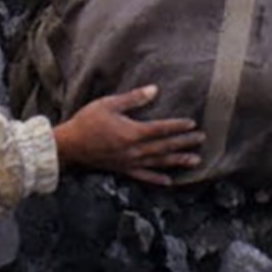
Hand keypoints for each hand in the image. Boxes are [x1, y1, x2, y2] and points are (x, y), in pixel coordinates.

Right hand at [52, 85, 201, 184]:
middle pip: (164, 146)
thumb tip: (154, 90)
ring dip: (178, 161)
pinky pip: (143, 176)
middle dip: (184, 143)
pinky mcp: (122, 170)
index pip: (161, 129)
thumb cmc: (87, 121)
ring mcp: (129, 162)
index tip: (192, 124)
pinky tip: (169, 181)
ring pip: (159, 162)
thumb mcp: (108, 104)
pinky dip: (157, 179)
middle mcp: (134, 150)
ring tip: (195, 161)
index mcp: (132, 132)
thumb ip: (133, 99)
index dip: (178, 126)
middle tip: (201, 140)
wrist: (69, 145)